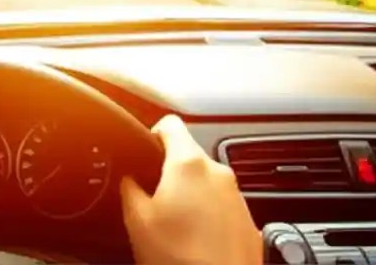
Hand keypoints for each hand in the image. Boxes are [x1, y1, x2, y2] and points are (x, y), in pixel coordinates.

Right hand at [120, 115, 261, 264]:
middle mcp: (218, 173)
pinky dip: (206, 216)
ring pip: (205, 183)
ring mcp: (237, 197)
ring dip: (189, 196)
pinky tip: (193, 241)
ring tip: (172, 227)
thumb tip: (128, 178)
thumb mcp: (138, 222)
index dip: (151, 133)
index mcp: (188, 164)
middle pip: (188, 156)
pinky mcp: (247, 221)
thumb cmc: (181, 259)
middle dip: (168, 174)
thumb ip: (130, 189)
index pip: (170, 124)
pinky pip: (221, 207)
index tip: (142, 149)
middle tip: (151, 201)